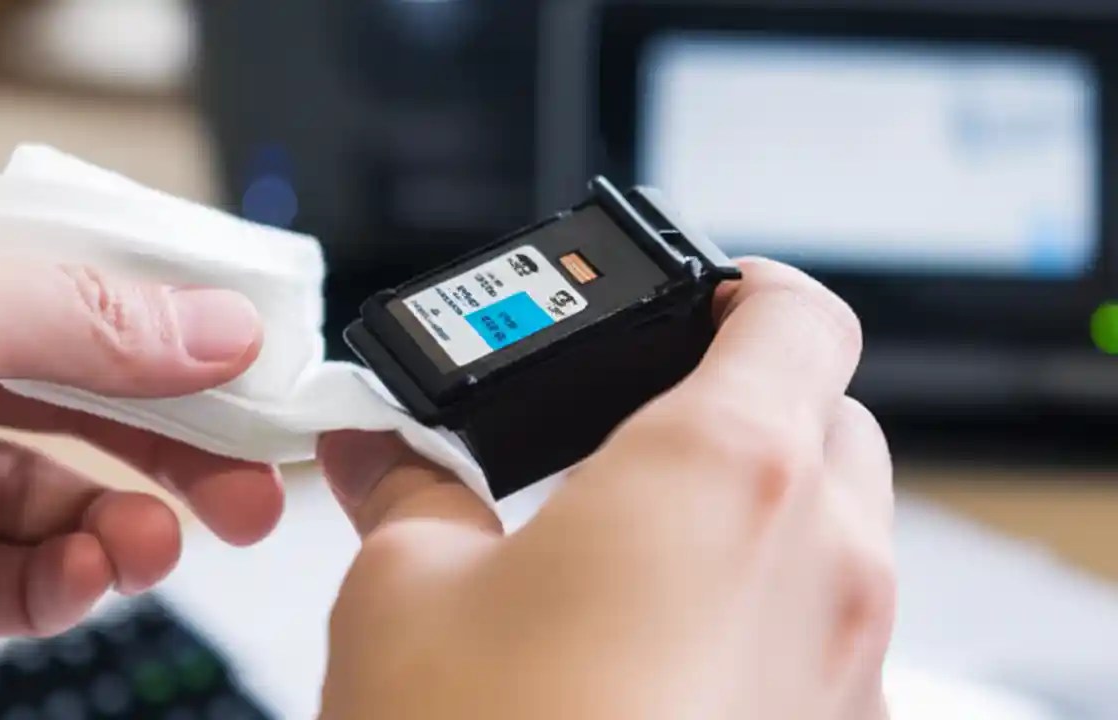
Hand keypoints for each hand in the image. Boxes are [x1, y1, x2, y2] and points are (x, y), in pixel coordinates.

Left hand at [0, 171, 282, 636]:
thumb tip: (219, 326)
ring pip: (29, 495)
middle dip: (168, 444)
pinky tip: (82, 577)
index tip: (253, 359)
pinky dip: (39, 584)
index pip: (64, 267)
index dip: (165, 313)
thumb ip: (82, 316)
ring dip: (109, 527)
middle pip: (69, 392)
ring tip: (157, 547)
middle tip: (250, 479)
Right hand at [318, 259, 893, 718]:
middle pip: (828, 414)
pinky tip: (652, 646)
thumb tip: (378, 450)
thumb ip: (403, 490)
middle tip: (639, 427)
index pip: (797, 311)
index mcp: (724, 470)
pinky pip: (828, 628)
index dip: (743, 288)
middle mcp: (824, 559)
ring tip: (633, 542)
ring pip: (839, 526)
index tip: (690, 301)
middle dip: (744, 399)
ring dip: (757, 507)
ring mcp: (848, 660)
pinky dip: (764, 602)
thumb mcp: (405, 597)